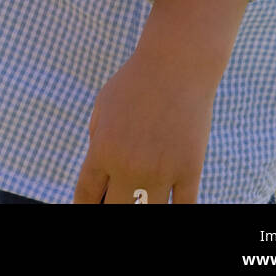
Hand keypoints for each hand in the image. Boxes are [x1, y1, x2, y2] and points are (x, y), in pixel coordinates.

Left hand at [72, 46, 215, 203]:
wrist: (177, 63)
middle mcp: (129, 166)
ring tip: (143, 197)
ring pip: (148, 213)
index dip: (86, 208)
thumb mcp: (104, 105)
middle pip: (115, 210)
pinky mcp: (189, 170)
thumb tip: (99, 174)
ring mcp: (161, 171)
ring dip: (144, 206)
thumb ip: (97, 140)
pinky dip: (176, 209)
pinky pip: (183, 208)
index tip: (92, 207)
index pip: (86, 196)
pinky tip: (169, 201)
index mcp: (103, 149)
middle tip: (119, 197)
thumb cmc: (137, 81)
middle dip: (114, 205)